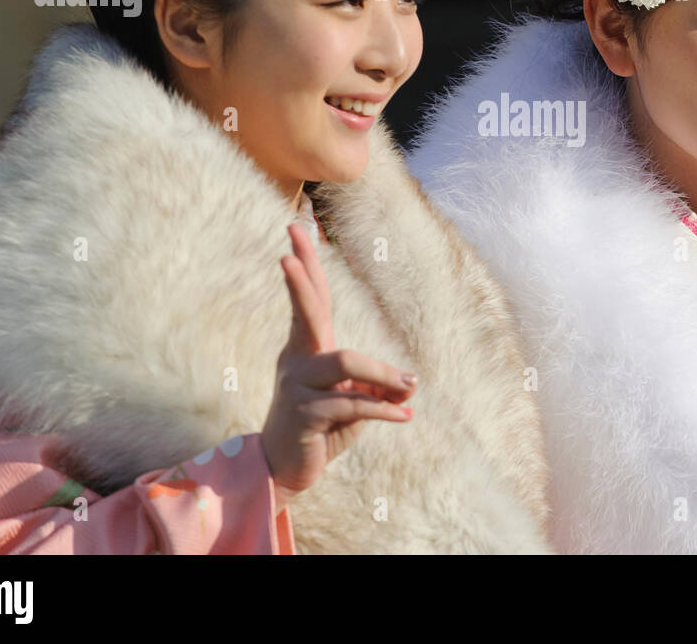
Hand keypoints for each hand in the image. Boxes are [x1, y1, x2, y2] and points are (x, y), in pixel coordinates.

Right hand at [261, 222, 417, 509]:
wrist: (288, 468)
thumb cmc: (323, 427)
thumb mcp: (356, 401)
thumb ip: (379, 387)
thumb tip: (410, 384)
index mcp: (308, 349)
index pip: (313, 299)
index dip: (307, 264)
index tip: (297, 227)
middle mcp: (298, 360)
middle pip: (307, 312)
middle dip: (299, 281)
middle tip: (286, 253)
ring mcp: (298, 387)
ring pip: (346, 362)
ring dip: (383, 374)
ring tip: (409, 387)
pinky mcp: (305, 415)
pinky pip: (352, 404)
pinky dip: (383, 410)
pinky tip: (405, 416)